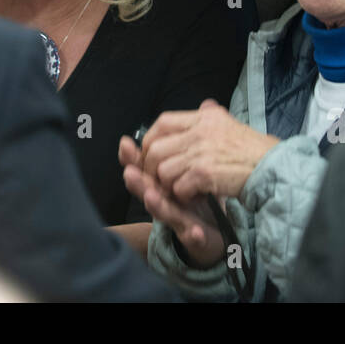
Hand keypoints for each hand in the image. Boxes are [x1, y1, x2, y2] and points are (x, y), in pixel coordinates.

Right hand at [119, 137, 225, 268]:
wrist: (219, 231)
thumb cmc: (201, 197)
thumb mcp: (194, 169)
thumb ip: (190, 146)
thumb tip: (202, 105)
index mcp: (164, 183)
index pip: (144, 168)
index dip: (133, 158)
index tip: (125, 144)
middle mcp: (167, 203)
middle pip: (147, 191)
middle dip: (138, 183)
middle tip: (129, 173)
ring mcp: (180, 221)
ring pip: (165, 214)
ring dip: (157, 206)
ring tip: (151, 197)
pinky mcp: (196, 238)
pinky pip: (193, 237)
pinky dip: (192, 235)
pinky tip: (195, 232)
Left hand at [136, 99, 278, 200]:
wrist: (273, 168)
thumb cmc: (254, 150)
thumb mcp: (232, 124)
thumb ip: (212, 117)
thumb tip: (205, 105)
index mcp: (204, 117)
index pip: (163, 122)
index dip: (151, 140)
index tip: (152, 154)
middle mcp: (200, 131)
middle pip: (156, 148)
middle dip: (152, 167)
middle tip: (160, 179)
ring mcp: (201, 152)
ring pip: (164, 170)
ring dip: (168, 185)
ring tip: (181, 189)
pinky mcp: (205, 173)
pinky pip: (178, 187)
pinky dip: (183, 195)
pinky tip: (194, 196)